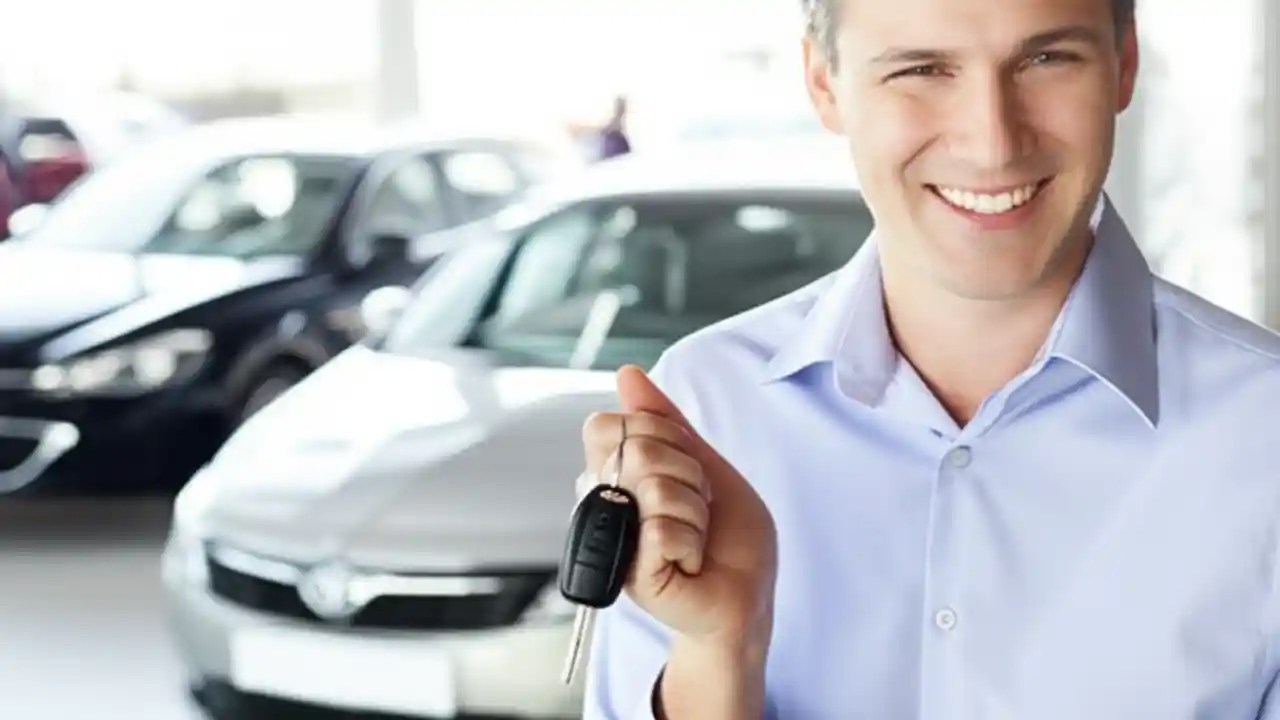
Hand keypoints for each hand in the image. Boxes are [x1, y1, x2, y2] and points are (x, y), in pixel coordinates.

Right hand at [581, 365, 776, 646]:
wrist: (747, 594)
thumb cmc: (727, 536)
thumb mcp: (704, 463)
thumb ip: (665, 421)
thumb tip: (627, 374)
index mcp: (617, 474)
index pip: (609, 424)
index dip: (660, 437)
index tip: (686, 468)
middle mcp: (606, 503)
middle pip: (636, 449)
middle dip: (688, 473)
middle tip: (696, 507)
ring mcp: (614, 539)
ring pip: (654, 487)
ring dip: (696, 510)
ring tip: (696, 536)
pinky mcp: (630, 573)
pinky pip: (662, 529)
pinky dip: (693, 541)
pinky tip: (691, 561)